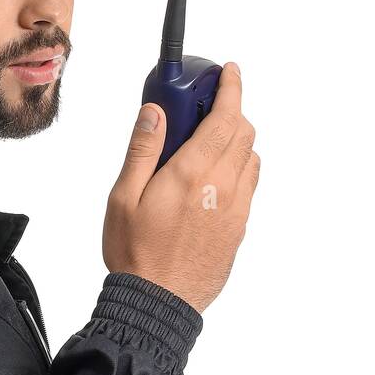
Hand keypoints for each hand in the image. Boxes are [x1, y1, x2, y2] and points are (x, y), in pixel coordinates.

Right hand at [102, 62, 259, 313]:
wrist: (157, 303)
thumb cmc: (135, 253)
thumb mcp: (123, 197)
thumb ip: (143, 149)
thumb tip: (155, 112)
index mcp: (192, 174)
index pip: (225, 117)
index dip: (232, 88)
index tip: (230, 71)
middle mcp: (222, 187)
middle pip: (244, 132)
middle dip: (231, 111)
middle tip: (206, 108)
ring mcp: (236, 209)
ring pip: (251, 158)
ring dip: (235, 140)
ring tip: (205, 146)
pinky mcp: (239, 228)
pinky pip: (249, 186)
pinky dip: (237, 168)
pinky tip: (211, 179)